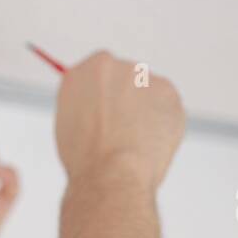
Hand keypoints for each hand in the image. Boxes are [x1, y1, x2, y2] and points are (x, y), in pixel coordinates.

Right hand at [53, 51, 184, 190]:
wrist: (112, 172)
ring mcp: (144, 77)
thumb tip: (97, 106)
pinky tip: (148, 143)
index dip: (101, 99)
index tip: (102, 115)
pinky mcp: (169, 93)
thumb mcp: (69, 123)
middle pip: (124, 80)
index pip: (97, 76)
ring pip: (147, 94)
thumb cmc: (86, 156)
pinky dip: (162, 124)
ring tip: (131, 143)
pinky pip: (166, 108)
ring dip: (144, 113)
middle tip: (118, 133)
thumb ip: (85, 104)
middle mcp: (116, 65)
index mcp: (87, 70)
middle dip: (124, 102)